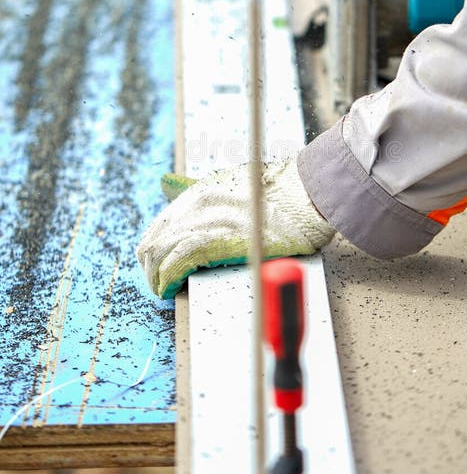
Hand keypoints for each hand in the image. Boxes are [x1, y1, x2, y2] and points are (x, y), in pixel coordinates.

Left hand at [137, 159, 334, 298]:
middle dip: (152, 268)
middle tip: (163, 285)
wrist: (308, 194)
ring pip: (158, 255)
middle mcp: (195, 205)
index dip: (157, 251)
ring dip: (157, 279)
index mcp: (200, 192)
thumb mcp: (234, 182)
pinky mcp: (214, 241)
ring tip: (167, 292)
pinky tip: (172, 290)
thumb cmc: (284, 193)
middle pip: (152, 242)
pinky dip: (168, 281)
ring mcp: (202, 221)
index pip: (160, 226)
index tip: (164, 267)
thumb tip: (166, 181)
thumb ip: (199, 188)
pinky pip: (175, 265)